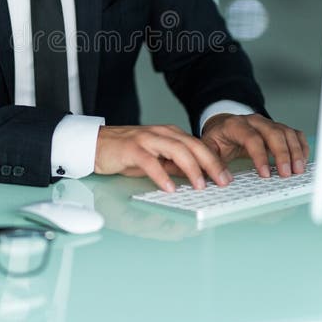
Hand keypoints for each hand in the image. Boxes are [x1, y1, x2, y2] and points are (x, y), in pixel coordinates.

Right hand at [94, 124, 233, 192]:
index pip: (198, 146)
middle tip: (223, 181)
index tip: (227, 177)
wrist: (95, 144)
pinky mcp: (131, 149)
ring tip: (201, 186)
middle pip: (193, 146)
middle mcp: (161, 133)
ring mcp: (146, 139)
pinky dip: (162, 175)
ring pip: (176, 150)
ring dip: (191, 169)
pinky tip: (169, 188)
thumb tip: (195, 178)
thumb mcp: (155, 159)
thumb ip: (174, 165)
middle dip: (211, 164)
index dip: (215, 161)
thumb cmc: (125, 152)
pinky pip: (150, 161)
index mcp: (170, 134)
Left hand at [201, 113, 309, 180]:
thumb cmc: (217, 139)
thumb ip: (211, 162)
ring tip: (298, 171)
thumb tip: (222, 180)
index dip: (260, 156)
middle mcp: (254, 121)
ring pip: (287, 133)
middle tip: (287, 174)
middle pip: (274, 133)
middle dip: (283, 154)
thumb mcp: (207, 148)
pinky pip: (294, 134)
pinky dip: (301, 147)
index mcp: (235, 125)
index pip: (251, 138)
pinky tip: (303, 161)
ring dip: (295, 152)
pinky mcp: (278, 128)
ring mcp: (268, 123)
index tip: (265, 174)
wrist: (223, 126)